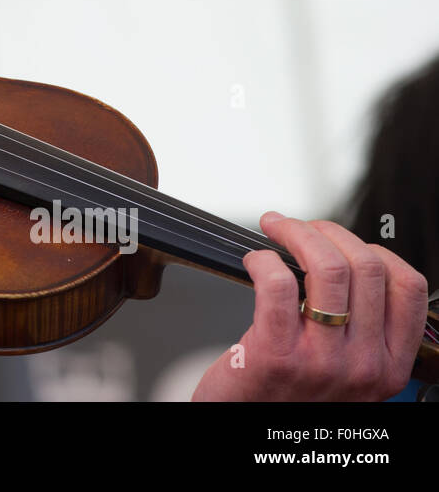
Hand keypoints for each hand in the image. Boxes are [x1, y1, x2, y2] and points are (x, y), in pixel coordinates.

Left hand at [192, 211, 428, 400]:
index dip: (374, 249)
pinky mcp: (276, 354)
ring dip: (297, 234)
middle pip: (367, 267)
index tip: (342, 240)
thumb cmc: (288, 396)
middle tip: (298, 227)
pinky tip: (256, 261)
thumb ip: (360, 329)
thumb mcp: (347, 371)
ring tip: (276, 231)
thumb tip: (347, 262)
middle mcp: (364, 365)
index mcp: (388, 366)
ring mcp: (322, 361)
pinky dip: (264, 259)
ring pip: (328, 268)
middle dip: (328, 231)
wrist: (245, 427)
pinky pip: (278, 285)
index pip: (408, 288)